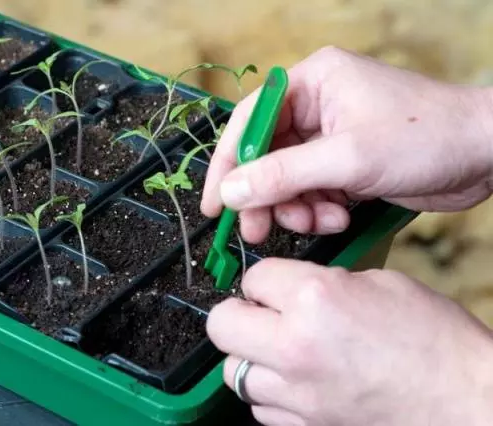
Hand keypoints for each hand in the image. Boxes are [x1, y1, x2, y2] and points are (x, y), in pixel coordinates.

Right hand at [201, 46, 492, 242]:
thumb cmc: (426, 136)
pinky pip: (312, 189)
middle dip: (265, 195)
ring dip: (297, 206)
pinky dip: (319, 208)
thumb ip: (283, 175)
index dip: (228, 164)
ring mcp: (331, 135)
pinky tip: (340, 215)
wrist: (485, 155)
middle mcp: (317, 105)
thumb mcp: (347, 158)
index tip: (214, 204)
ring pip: (288, 178)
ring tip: (321, 220)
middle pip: (266, 155)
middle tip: (257, 230)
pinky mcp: (345, 161)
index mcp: (312, 82)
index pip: (250, 121)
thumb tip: (232, 192)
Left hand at [206, 258, 492, 425]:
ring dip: (252, 356)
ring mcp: (296, 394)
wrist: (466, 404)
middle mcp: (295, 347)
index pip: (253, 277)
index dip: (265, 279)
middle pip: (221, 325)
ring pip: (235, 371)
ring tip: (281, 351)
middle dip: (238, 314)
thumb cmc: (436, 344)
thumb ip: (324, 283)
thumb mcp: (381, 285)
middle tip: (260, 314)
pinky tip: (298, 381)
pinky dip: (271, 392)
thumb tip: (294, 289)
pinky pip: (261, 406)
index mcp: (316, 299)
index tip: (274, 286)